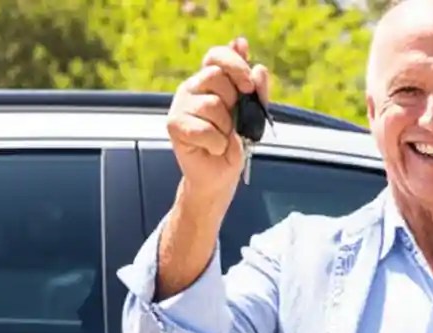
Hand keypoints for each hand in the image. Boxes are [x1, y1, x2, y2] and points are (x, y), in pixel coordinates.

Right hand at [166, 36, 270, 208]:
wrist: (220, 176)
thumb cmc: (235, 144)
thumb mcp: (254, 115)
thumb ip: (257, 91)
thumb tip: (258, 67)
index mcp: (209, 80)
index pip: (216, 55)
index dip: (234, 64)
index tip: (248, 85)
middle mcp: (191, 88)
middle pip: (215, 76)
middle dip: (233, 102)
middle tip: (232, 123)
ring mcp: (180, 105)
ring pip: (211, 104)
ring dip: (226, 128)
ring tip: (221, 138)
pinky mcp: (174, 125)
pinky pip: (204, 128)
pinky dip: (217, 143)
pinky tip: (213, 148)